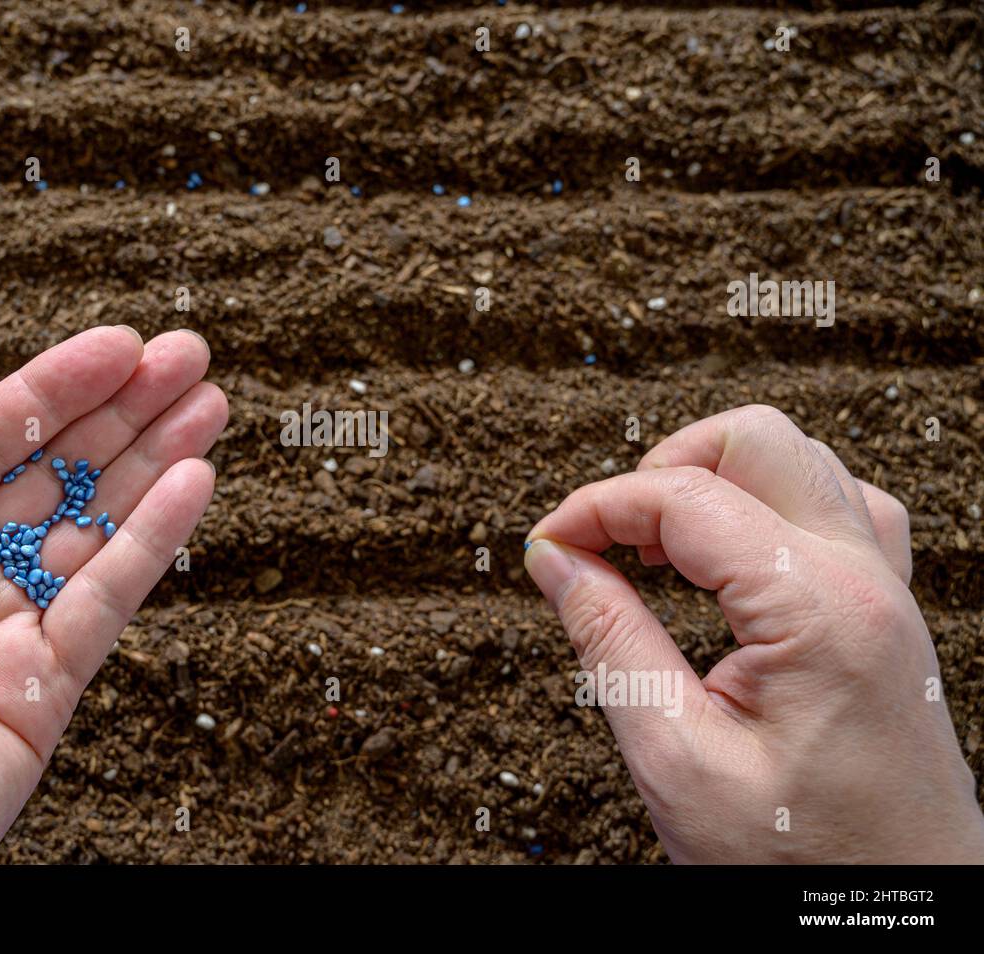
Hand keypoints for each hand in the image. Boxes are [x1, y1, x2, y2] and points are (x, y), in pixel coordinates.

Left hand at [0, 327, 226, 861]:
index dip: (51, 390)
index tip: (116, 345)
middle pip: (47, 478)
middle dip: (120, 414)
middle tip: (185, 358)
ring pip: (91, 534)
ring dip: (154, 466)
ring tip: (210, 406)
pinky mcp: (34, 701)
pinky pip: (104, 610)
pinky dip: (153, 547)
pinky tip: (191, 487)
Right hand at [524, 405, 983, 862]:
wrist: (899, 910)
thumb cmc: (801, 860)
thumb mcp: (676, 757)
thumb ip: (610, 640)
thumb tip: (555, 559)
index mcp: (817, 610)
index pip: (685, 496)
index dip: (596, 507)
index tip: (547, 544)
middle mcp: (866, 579)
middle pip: (755, 440)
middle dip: (661, 468)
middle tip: (607, 535)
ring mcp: (887, 591)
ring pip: (799, 460)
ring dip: (715, 482)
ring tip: (658, 551)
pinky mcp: (887, 612)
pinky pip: (836, 507)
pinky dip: (766, 509)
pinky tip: (727, 563)